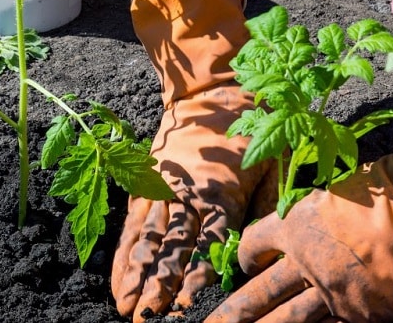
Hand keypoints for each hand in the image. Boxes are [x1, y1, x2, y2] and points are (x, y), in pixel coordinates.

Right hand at [112, 82, 276, 319]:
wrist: (211, 91)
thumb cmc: (250, 129)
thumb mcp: (274, 163)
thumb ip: (271, 208)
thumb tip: (265, 252)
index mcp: (224, 194)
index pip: (210, 246)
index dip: (197, 280)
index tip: (186, 308)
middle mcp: (189, 196)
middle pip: (173, 249)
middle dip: (160, 288)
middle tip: (149, 319)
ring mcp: (164, 190)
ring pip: (149, 240)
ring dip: (137, 277)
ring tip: (127, 308)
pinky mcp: (147, 184)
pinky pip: (133, 224)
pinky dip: (124, 254)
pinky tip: (118, 278)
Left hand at [207, 69, 392, 321]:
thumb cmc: (387, 189)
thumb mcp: (334, 194)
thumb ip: (309, 218)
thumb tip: (295, 233)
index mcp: (294, 224)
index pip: (252, 245)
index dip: (243, 257)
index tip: (242, 265)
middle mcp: (305, 261)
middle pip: (257, 292)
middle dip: (231, 312)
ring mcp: (332, 291)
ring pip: (284, 319)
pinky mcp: (360, 312)